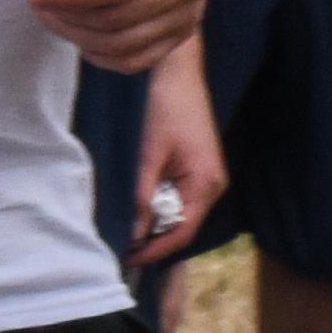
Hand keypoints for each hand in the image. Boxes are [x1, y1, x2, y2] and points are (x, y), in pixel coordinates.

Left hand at [129, 58, 230, 268]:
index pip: (182, 232)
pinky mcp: (198, 167)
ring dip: (154, 220)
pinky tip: (139, 201)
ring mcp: (207, 175)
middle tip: (119, 242)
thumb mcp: (149, 155)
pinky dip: (159, 204)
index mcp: (206, 183)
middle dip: (153, 237)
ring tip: (125, 224)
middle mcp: (212, 184)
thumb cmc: (165, 109)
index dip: (154, 249)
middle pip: (183, 225)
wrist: (178, 74)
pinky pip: (179, 197)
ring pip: (180, 212)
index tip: (125, 258)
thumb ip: (143, 196)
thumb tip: (134, 233)